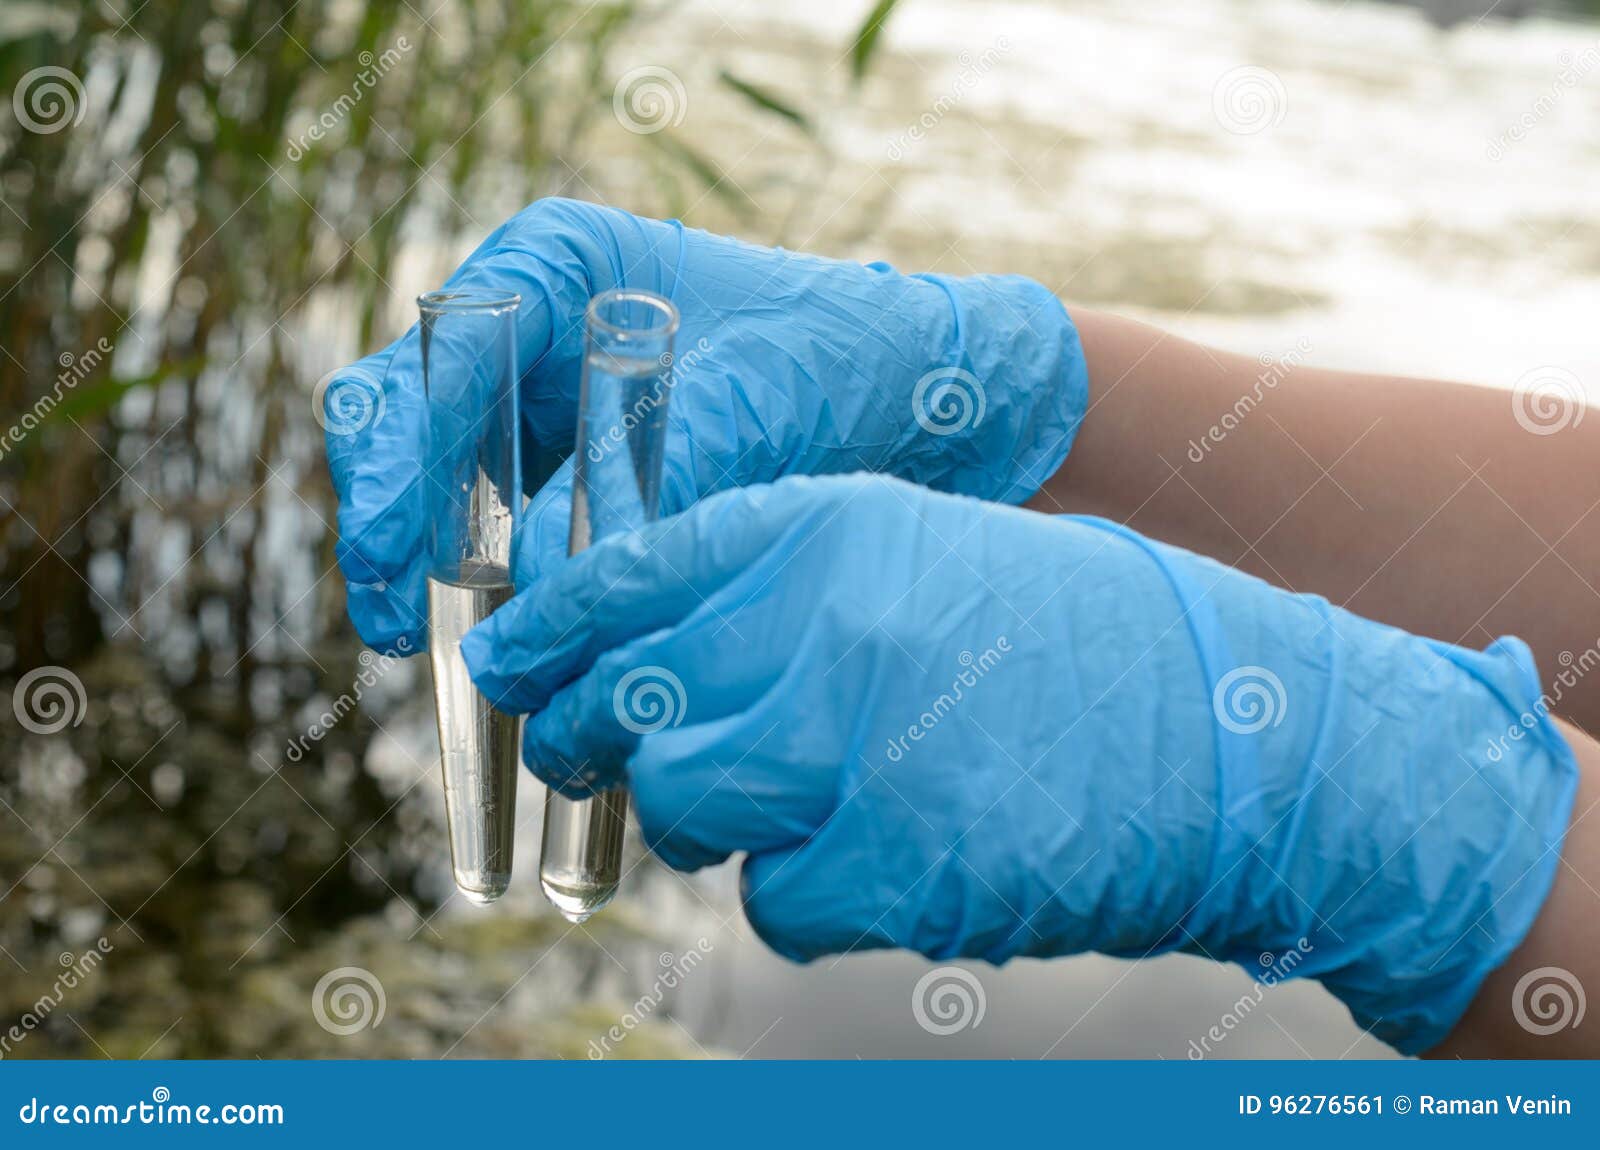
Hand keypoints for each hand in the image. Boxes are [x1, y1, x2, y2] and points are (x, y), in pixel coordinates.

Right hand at [325, 198, 1086, 651]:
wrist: (929, 397)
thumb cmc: (846, 359)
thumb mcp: (746, 407)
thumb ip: (643, 484)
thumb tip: (540, 580)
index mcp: (558, 264)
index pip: (438, 359)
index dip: (396, 461)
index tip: (395, 556)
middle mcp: (537, 327)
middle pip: (414, 420)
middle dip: (393, 521)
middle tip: (394, 627)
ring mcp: (555, 400)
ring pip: (450, 481)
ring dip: (435, 566)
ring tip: (430, 653)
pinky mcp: (583, 464)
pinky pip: (510, 522)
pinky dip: (496, 583)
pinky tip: (505, 642)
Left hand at [463, 473, 1576, 1053]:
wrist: (1240, 735)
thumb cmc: (1076, 638)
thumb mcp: (928, 556)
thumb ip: (787, 587)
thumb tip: (639, 649)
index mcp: (835, 525)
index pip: (633, 570)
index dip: (551, 621)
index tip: (507, 655)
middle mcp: (832, 626)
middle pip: (629, 698)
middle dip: (583, 732)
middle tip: (581, 747)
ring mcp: (862, 751)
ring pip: (683, 801)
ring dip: (708, 810)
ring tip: (781, 794)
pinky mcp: (897, 871)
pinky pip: (772, 898)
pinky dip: (800, 888)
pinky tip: (874, 851)